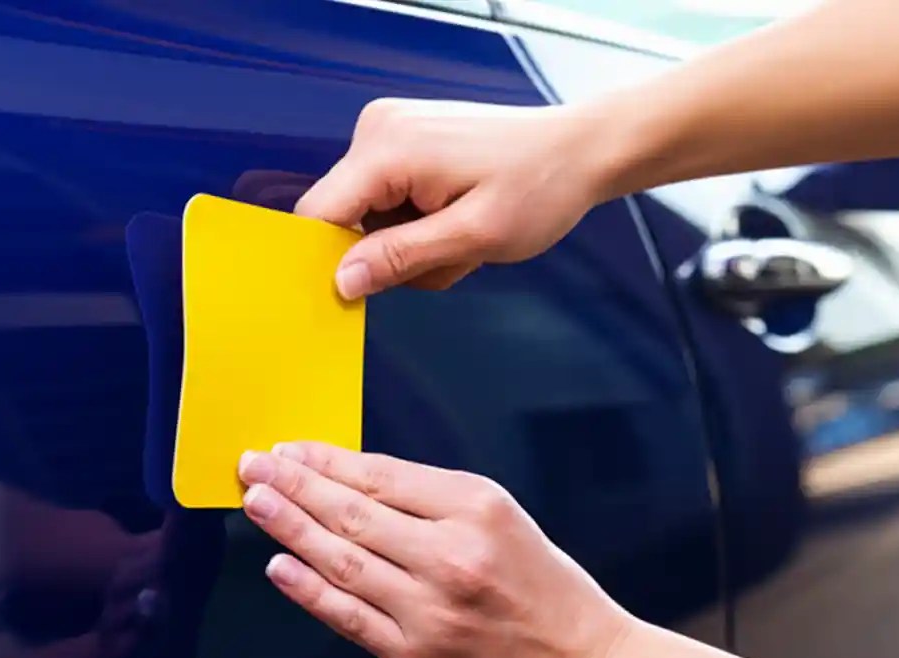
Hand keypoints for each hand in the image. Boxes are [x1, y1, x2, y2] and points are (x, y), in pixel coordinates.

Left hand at [236, 443, 635, 657]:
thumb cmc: (543, 587)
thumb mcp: (501, 517)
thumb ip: (430, 498)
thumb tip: (349, 480)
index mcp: (476, 509)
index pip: (381, 475)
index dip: (325, 461)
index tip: (289, 450)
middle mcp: (452, 556)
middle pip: (353, 513)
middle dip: (294, 486)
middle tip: (253, 466)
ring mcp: (431, 610)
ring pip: (342, 562)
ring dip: (290, 529)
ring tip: (257, 504)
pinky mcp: (416, 657)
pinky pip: (348, 617)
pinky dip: (308, 590)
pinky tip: (281, 566)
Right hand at [295, 99, 607, 299]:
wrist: (579, 150)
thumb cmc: (540, 187)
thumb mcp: (472, 236)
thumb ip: (401, 258)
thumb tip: (342, 281)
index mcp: (388, 147)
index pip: (319, 213)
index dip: (330, 259)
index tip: (370, 288)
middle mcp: (378, 129)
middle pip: (346, 220)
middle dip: (393, 253)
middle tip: (453, 255)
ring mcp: (390, 131)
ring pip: (370, 218)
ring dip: (414, 244)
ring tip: (465, 237)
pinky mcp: (403, 140)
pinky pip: (388, 202)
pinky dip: (420, 224)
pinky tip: (459, 219)